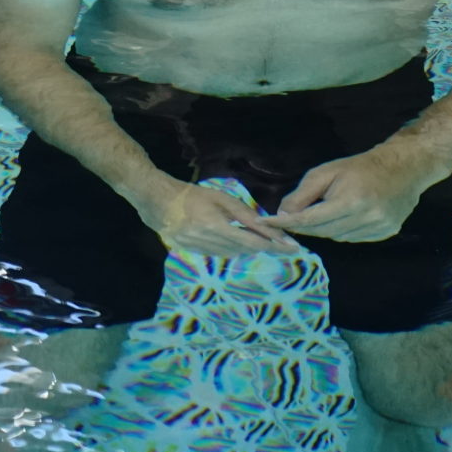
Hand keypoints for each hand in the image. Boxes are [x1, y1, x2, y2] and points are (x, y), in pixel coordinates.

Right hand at [130, 178, 296, 258]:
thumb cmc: (193, 196)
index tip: (292, 248)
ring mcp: (201, 250)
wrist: (159, 204)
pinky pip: (221, 255)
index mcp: (216, 226)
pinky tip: (239, 244)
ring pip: (235, 255)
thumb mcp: (221, 198)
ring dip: (250, 250)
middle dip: (267, 248)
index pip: (252, 241)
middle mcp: (209, 242)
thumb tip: (264, 225)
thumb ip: (243, 214)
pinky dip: (234, 251)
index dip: (274, 245)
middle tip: (286, 247)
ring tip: (265, 245)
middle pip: (246, 250)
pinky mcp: (195, 253)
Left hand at [268, 141, 451, 242]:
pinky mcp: (386, 234)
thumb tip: (282, 213)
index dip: (287, 223)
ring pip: (336, 238)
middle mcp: (365, 218)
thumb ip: (303, 194)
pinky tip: (345, 217)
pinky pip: (353, 239)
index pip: (310, 219)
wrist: (404, 168)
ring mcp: (378, 229)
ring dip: (324, 229)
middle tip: (291, 219)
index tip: (267, 223)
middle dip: (304, 226)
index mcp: (350, 201)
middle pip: (322, 232)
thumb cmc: (360, 167)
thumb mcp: (327, 172)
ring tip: (327, 211)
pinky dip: (342, 231)